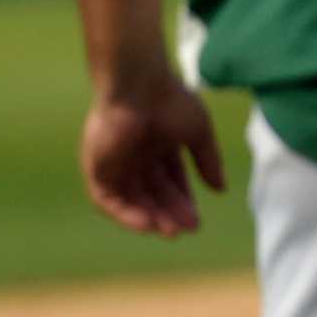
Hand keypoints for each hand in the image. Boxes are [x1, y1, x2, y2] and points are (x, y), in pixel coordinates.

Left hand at [80, 71, 225, 237]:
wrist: (138, 85)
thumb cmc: (171, 100)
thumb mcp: (199, 133)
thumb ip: (208, 161)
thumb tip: (220, 190)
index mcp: (159, 145)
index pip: (171, 181)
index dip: (183, 201)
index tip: (196, 220)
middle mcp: (136, 156)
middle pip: (152, 193)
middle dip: (168, 212)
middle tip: (184, 230)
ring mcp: (114, 162)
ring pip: (130, 200)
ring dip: (148, 217)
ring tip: (167, 231)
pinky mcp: (96, 167)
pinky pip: (107, 199)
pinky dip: (124, 214)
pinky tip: (146, 223)